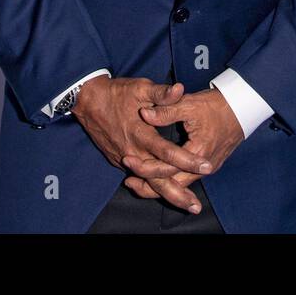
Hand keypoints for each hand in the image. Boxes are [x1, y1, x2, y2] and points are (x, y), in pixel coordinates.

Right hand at [71, 76, 213, 212]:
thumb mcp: (140, 88)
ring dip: (168, 195)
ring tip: (186, 204)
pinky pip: (138, 178)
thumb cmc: (116, 93)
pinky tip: (166, 193)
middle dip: (178, 194)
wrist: (88, 101)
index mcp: (141, 134)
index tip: (207, 166)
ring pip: (148, 183)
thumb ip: (161, 94)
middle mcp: (133, 151)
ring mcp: (125, 158)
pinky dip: (152, 188)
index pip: (168, 153)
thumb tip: (180, 89)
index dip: (188, 161)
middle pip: (157, 179)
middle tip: (196, 206)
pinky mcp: (119, 161)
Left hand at [121, 88, 243, 204]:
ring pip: (179, 185)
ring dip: (159, 186)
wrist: (242, 107)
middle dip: (149, 186)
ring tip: (137, 184)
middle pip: (173, 185)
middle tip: (128, 181)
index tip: (128, 160)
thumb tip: (143, 113)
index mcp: (197, 152)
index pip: (167, 168)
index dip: (146, 166)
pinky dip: (170, 181)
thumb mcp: (189, 104)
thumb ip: (166, 110)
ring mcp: (207, 168)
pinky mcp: (208, 165)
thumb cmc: (216, 105)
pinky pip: (186, 179)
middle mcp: (203, 166)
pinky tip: (157, 178)